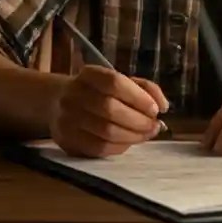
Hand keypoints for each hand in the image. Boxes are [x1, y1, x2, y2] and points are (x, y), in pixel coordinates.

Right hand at [49, 65, 169, 157]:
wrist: (57, 103)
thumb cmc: (99, 92)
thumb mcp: (120, 81)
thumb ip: (145, 89)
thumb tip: (164, 106)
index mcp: (89, 75)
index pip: (114, 82)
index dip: (139, 97)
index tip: (156, 109)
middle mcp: (74, 94)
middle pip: (110, 109)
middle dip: (139, 121)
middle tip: (155, 126)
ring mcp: (67, 118)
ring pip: (106, 132)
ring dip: (133, 136)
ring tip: (146, 134)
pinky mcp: (66, 140)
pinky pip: (98, 148)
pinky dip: (120, 147)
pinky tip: (130, 142)